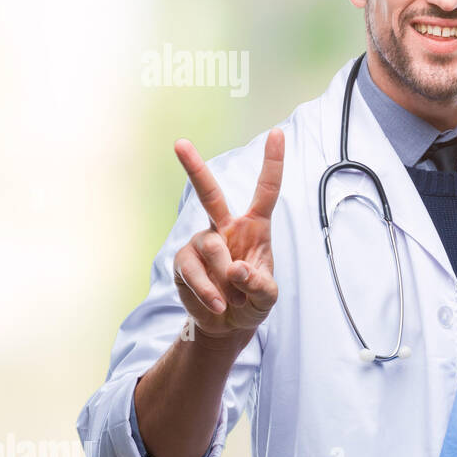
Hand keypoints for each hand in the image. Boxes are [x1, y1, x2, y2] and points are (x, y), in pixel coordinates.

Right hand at [171, 129, 284, 338]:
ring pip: (211, 247)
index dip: (272, 163)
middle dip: (194, 169)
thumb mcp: (267, 297)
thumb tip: (236, 269)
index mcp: (255, 228)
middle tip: (180, 143)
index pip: (266, 191)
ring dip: (223, 277)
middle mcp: (226, 228)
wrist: (227, 324)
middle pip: (210, 194)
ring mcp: (202, 243)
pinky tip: (217, 304)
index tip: (277, 132)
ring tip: (231, 299)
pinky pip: (193, 271)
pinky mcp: (183, 262)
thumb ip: (259, 285)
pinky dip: (208, 291)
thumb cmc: (252, 301)